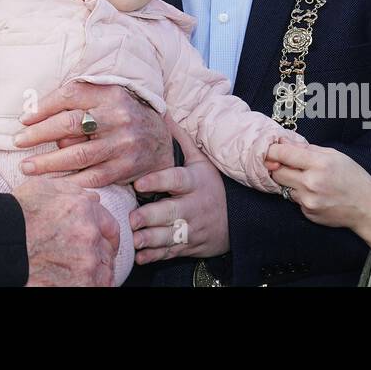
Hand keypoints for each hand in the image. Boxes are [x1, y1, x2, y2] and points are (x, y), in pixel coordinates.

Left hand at [13, 82, 172, 188]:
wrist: (162, 141)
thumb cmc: (125, 116)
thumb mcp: (108, 97)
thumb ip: (79, 100)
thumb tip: (36, 113)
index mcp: (111, 94)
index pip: (70, 95)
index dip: (43, 106)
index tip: (24, 119)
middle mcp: (118, 117)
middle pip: (69, 124)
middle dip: (38, 134)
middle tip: (17, 141)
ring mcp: (122, 144)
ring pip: (77, 155)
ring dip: (47, 163)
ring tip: (27, 166)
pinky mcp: (125, 167)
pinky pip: (92, 177)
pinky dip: (70, 181)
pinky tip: (53, 183)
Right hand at [14, 177, 118, 285]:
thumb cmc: (15, 216)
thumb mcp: (41, 189)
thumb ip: (72, 191)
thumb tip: (93, 199)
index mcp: (84, 211)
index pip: (110, 227)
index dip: (106, 236)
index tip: (102, 243)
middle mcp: (89, 236)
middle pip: (106, 252)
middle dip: (98, 255)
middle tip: (83, 260)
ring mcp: (85, 264)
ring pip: (103, 274)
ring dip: (95, 274)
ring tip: (79, 274)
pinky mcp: (77, 286)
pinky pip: (95, 289)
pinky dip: (88, 286)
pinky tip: (74, 283)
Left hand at [129, 116, 228, 263]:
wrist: (238, 220)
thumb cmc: (212, 185)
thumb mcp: (201, 162)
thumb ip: (181, 140)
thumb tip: (163, 112)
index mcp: (194, 182)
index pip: (176, 180)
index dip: (158, 181)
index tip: (139, 183)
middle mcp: (193, 206)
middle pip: (171, 212)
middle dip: (151, 217)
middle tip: (132, 219)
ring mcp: (192, 228)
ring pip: (170, 236)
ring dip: (150, 240)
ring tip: (134, 239)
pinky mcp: (190, 245)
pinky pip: (172, 252)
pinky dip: (156, 256)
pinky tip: (140, 256)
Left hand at [266, 142, 370, 248]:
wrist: (368, 208)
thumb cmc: (354, 178)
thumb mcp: (334, 155)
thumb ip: (307, 148)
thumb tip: (283, 142)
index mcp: (319, 164)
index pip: (283, 155)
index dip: (272, 150)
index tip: (269, 148)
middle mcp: (311, 183)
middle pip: (277, 173)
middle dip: (278, 167)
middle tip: (287, 164)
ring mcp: (308, 201)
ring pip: (284, 187)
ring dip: (290, 182)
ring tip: (307, 180)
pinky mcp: (308, 213)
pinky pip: (294, 200)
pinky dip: (300, 194)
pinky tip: (315, 193)